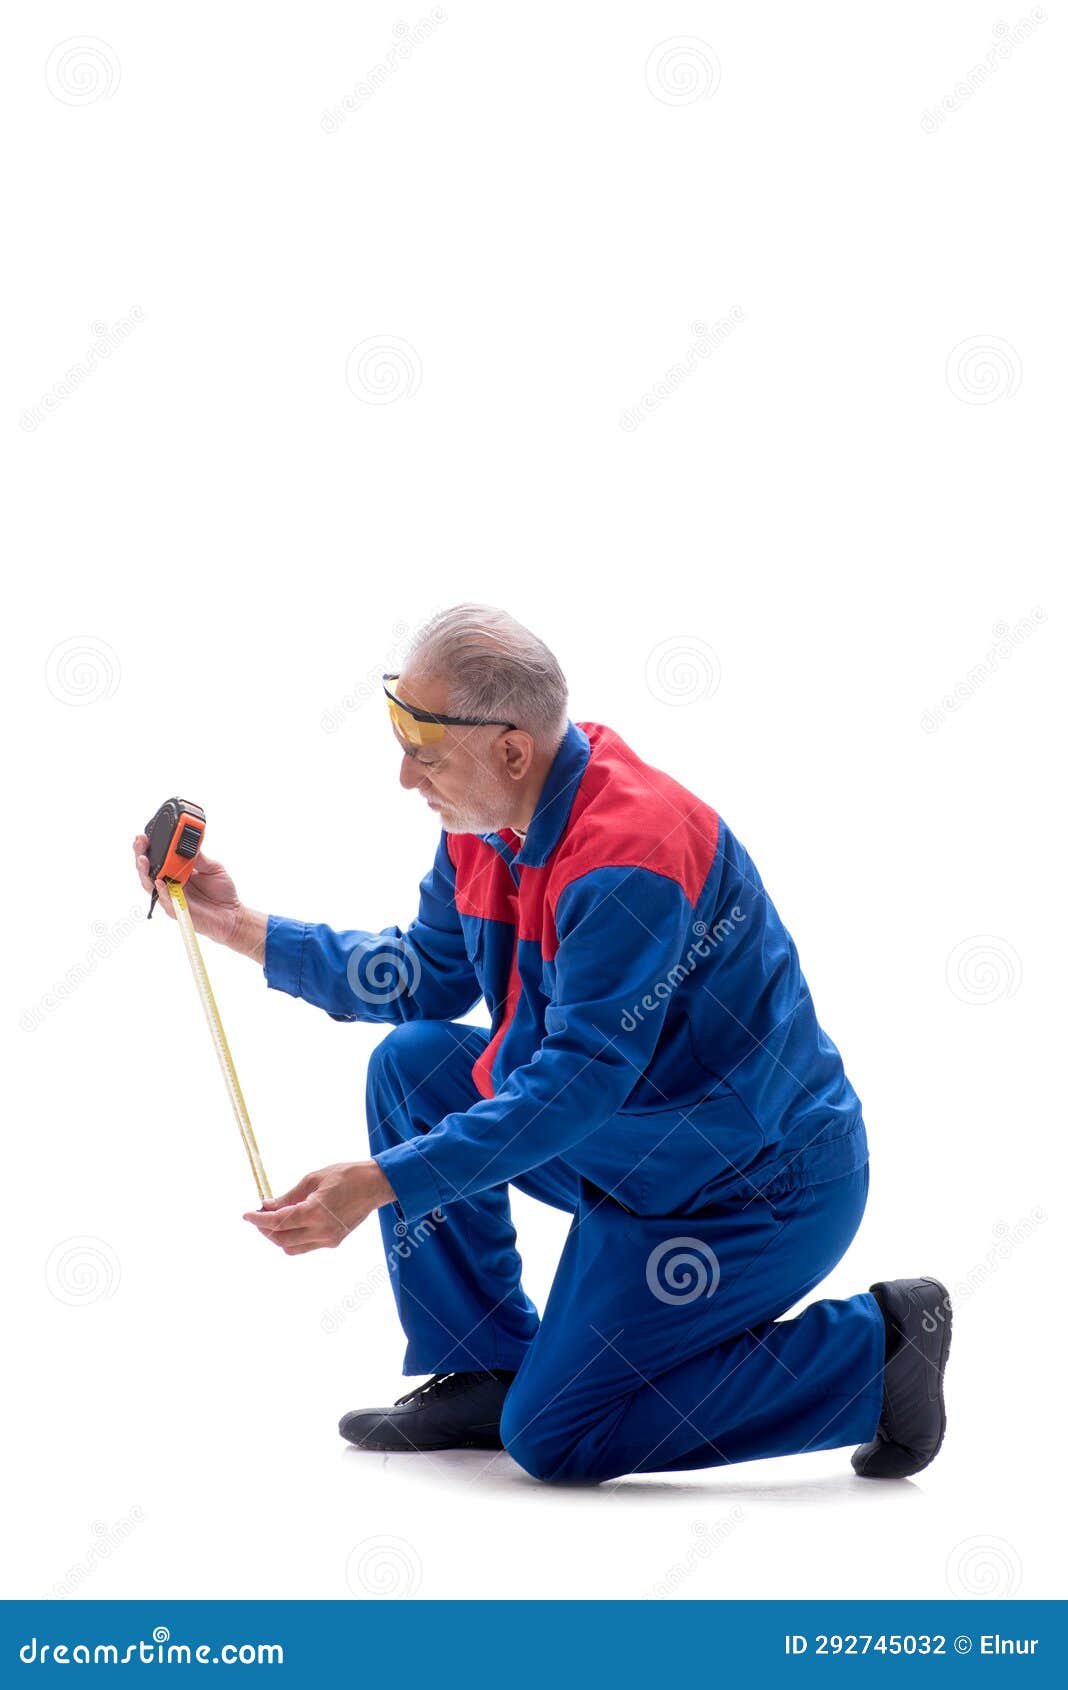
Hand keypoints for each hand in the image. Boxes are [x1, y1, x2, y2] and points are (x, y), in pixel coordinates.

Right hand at [132, 832, 258, 953]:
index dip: (150, 846)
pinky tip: (158, 881)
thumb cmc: (222, 891)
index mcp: (177, 871)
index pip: (158, 857)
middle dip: (141, 854)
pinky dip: (161, 890)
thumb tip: (188, 841)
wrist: (232, 914)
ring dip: (145, 872)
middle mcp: (170, 883)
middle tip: (140, 841)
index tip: (145, 834)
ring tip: (143, 859)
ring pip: (150, 885)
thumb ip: (199, 856)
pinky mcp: (176, 910)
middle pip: (148, 869)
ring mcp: (171, 896)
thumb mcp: (213, 867)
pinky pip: (165, 900)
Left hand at [242, 1161, 396, 1254]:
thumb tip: (267, 1206)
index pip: (278, 1222)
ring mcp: (328, 1239)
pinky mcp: (333, 1242)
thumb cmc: (344, 1175)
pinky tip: (291, 1223)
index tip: (246, 1214)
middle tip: (259, 1214)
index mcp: (314, 1212)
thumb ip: (288, 1196)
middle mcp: (321, 1231)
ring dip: (277, 1236)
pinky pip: (305, 1246)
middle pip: (281, 1239)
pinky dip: (292, 1238)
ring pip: (291, 1248)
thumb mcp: (312, 1179)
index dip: (259, 1219)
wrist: (374, 1185)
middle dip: (265, 1229)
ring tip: (272, 1220)